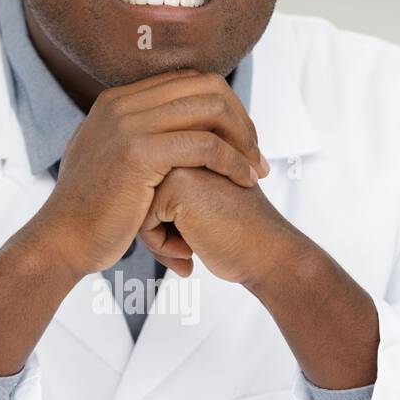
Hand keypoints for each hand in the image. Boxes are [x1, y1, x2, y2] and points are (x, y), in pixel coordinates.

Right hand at [32, 71, 268, 276]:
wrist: (62, 241)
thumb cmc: (91, 215)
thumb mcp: (108, 164)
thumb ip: (133, 142)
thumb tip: (160, 135)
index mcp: (118, 101)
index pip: (188, 81)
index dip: (225, 107)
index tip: (242, 142)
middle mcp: (123, 103)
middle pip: (206, 85)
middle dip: (241, 118)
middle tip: (257, 155)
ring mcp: (129, 123)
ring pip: (210, 110)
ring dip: (244, 139)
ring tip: (256, 170)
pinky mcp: (138, 151)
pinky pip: (205, 145)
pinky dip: (233, 161)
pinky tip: (244, 181)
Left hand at [138, 167, 378, 386]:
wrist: (269, 254)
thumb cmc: (237, 234)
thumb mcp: (201, 201)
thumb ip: (170, 191)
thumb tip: (130, 206)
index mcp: (190, 145)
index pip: (149, 185)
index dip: (164, 221)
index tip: (194, 233)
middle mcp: (185, 146)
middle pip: (140, 194)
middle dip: (159, 229)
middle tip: (192, 243)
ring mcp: (181, 161)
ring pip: (138, 207)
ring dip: (159, 238)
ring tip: (192, 245)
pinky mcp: (177, 184)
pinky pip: (143, 221)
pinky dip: (162, 246)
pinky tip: (191, 248)